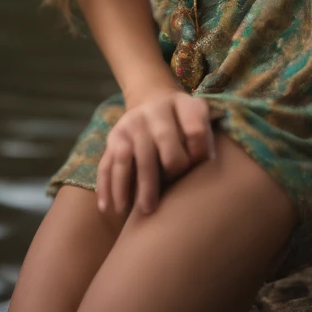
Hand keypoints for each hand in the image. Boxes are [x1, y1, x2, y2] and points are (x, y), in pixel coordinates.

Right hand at [96, 86, 215, 217]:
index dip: (200, 151)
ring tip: (141, 211)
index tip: (203, 166)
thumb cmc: (182, 120)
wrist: (153, 99)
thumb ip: (204, 135)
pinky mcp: (114, 138)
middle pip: (158, 144)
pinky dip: (106, 187)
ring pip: (127, 158)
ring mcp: (130, 124)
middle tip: (162, 203)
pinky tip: (107, 208)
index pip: (194, 128)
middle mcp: (152, 112)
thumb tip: (205, 161)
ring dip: (132, 187)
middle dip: (164, 174)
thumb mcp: (198, 115)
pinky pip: (106, 164)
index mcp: (179, 104)